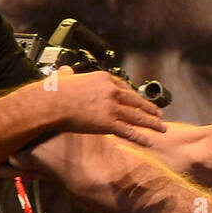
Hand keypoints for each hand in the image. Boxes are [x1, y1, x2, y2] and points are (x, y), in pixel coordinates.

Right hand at [45, 67, 165, 143]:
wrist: (50, 103)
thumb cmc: (54, 91)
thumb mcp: (65, 77)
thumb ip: (69, 75)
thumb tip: (65, 71)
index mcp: (104, 79)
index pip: (125, 88)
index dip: (135, 97)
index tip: (142, 101)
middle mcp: (112, 92)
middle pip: (136, 102)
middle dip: (149, 109)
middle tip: (159, 114)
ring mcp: (112, 107)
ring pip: (137, 117)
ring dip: (151, 124)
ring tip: (161, 128)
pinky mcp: (108, 123)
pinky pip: (129, 131)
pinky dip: (141, 137)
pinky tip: (149, 141)